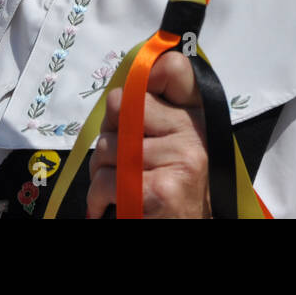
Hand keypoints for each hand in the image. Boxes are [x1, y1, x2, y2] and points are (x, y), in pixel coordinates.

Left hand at [87, 50, 209, 217]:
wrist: (192, 226)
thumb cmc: (176, 190)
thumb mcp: (175, 145)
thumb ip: (154, 116)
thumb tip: (116, 96)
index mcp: (198, 114)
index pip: (173, 68)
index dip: (143, 77)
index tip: (130, 100)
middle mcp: (195, 131)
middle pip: (121, 105)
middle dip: (107, 133)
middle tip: (114, 156)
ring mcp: (180, 158)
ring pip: (107, 146)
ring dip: (99, 171)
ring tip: (114, 186)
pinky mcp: (161, 189)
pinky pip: (106, 180)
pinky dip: (97, 197)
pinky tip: (105, 206)